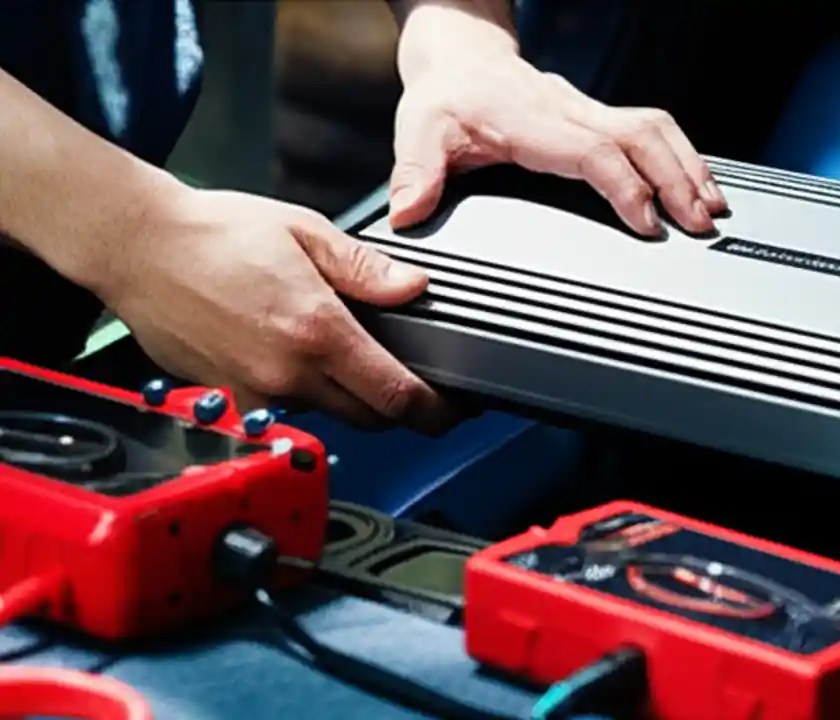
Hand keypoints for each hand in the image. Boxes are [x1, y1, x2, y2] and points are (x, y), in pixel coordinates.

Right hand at [94, 186, 457, 434]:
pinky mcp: (230, 397)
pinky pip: (287, 408)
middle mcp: (288, 373)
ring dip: (353, 398)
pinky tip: (300, 355)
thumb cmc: (214, 233)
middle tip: (417, 386)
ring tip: (352, 357)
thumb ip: (366, 268)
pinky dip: (308, 392)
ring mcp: (256, 391)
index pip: (396, 396)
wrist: (137, 246)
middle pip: (370, 418)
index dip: (434, 411)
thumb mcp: (305, 232)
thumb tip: (413, 289)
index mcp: (317, 331)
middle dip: (401, 409)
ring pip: (330, 415)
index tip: (451, 410)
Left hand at [388, 52, 728, 235]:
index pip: (593, 152)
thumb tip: (410, 212)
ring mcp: (590, 111)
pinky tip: (698, 182)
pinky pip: (653, 128)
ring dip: (689, 166)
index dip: (625, 186)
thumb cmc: (446, 100)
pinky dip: (682, 156)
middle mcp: (570, 111)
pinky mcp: (600, 116)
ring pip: (655, 128)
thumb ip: (417, 172)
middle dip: (678, 179)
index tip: (648, 223)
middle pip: (641, 136)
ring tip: (712, 207)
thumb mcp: (421, 132)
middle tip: (701, 224)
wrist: (461, 58)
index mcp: (533, 121)